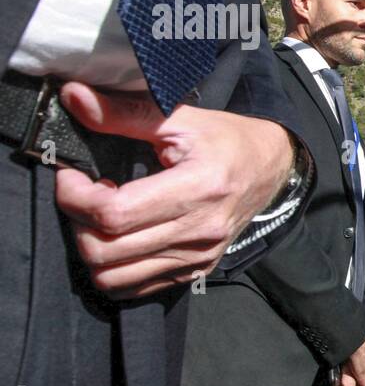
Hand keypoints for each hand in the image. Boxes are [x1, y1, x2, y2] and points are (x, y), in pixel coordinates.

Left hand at [55, 83, 292, 298]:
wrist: (270, 168)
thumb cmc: (227, 140)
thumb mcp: (180, 118)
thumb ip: (123, 113)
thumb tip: (72, 97)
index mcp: (198, 188)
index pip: (114, 214)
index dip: (75, 196)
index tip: (72, 175)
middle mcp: (200, 231)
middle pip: (104, 250)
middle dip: (77, 220)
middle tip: (85, 194)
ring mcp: (199, 257)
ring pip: (113, 278)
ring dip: (92, 247)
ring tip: (104, 217)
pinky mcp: (196, 270)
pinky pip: (135, 289)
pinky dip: (114, 268)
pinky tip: (121, 237)